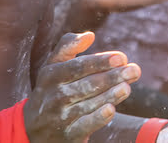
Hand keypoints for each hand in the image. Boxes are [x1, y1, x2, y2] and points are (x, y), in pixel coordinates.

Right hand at [25, 32, 140, 141]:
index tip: (121, 58)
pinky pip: (85, 126)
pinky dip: (98, 118)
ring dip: (111, 95)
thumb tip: (89, 35)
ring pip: (89, 104)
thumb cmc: (50, 89)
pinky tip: (111, 109)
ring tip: (127, 87)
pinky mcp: (68, 134)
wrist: (34, 128)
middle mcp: (54, 95)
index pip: (78, 66)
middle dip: (112, 77)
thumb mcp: (52, 66)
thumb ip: (68, 46)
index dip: (100, 62)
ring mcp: (60, 116)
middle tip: (134, 71)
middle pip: (87, 84)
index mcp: (51, 74)